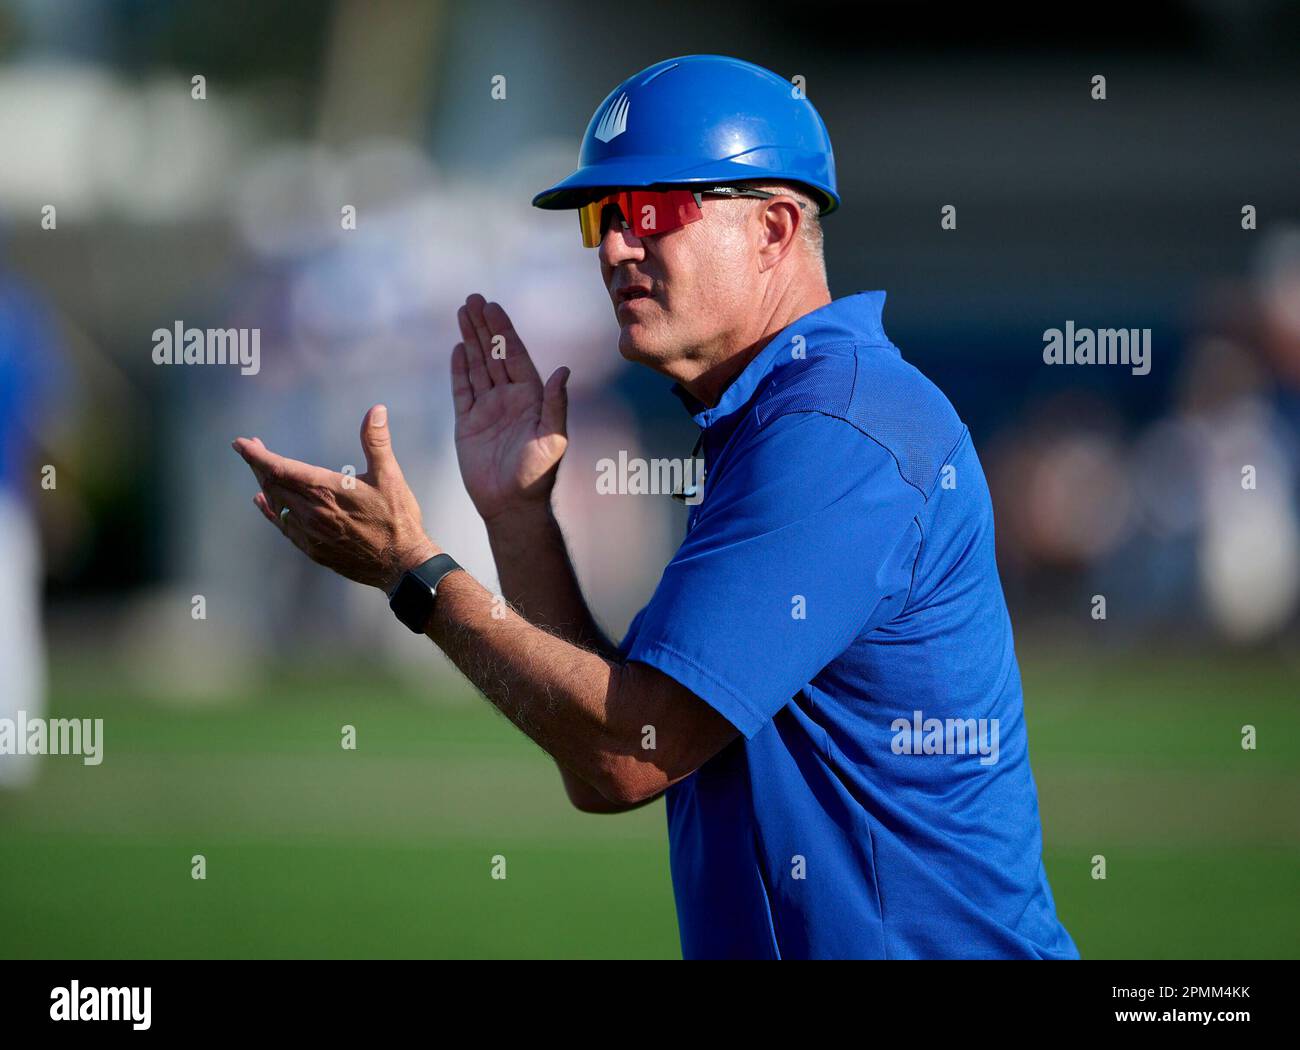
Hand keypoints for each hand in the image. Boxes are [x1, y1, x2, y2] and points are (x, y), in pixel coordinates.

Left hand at [233, 405, 438, 592]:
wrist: (401, 563)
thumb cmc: (397, 520)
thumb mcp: (390, 476)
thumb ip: (376, 442)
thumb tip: (375, 411)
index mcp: (326, 490)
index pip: (280, 468)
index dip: (256, 455)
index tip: (241, 444)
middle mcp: (311, 512)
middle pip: (272, 484)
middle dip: (258, 464)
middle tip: (252, 450)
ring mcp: (310, 533)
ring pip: (275, 504)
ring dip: (264, 485)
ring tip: (261, 472)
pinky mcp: (314, 549)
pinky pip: (282, 527)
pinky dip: (270, 511)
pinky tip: (265, 504)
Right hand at [452, 293, 569, 525]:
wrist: (512, 504)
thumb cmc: (537, 475)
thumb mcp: (553, 438)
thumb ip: (556, 404)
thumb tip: (564, 370)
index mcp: (531, 398)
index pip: (514, 355)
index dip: (503, 331)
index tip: (492, 307)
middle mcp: (509, 398)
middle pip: (494, 354)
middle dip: (484, 327)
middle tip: (473, 299)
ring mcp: (487, 409)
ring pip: (477, 367)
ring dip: (471, 340)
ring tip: (462, 313)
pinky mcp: (468, 423)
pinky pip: (462, 390)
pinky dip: (459, 370)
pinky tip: (458, 349)